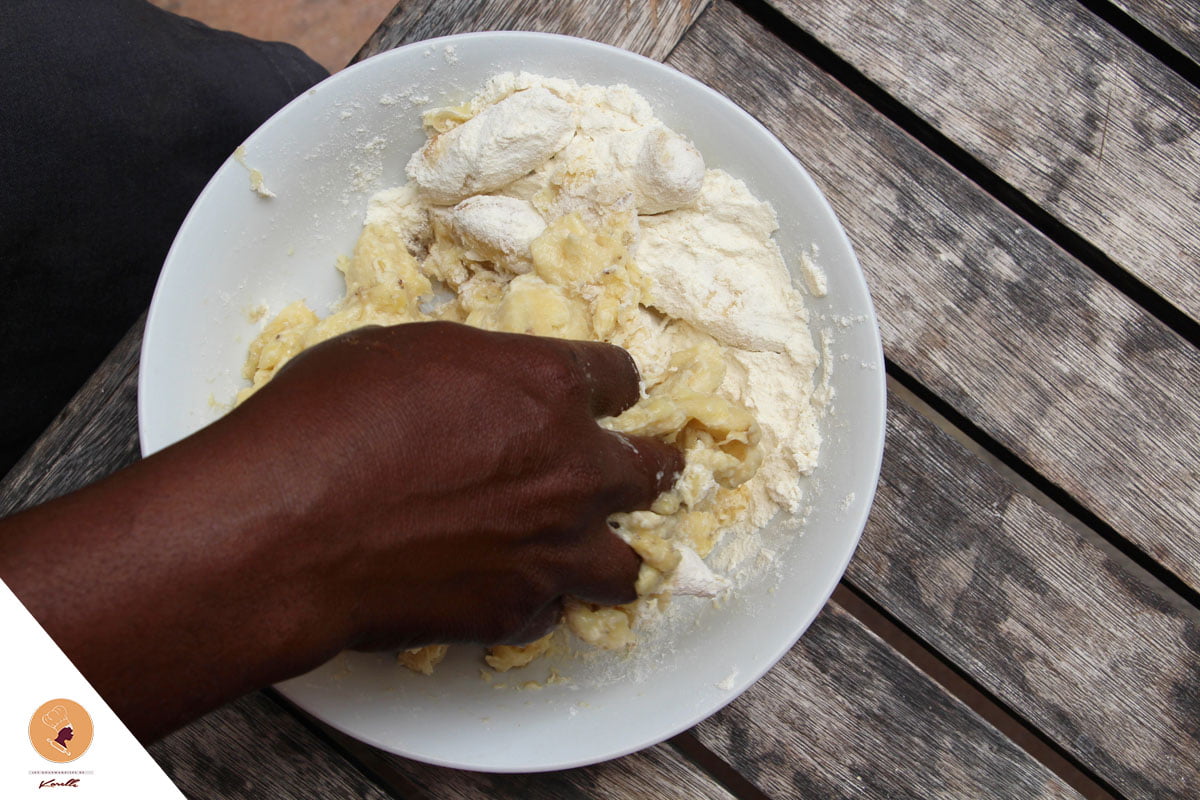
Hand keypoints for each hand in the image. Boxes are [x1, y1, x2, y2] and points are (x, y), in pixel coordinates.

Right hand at [225, 321, 682, 649]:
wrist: (285, 532)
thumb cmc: (326, 422)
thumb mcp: (403, 353)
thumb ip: (475, 370)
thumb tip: (483, 386)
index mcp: (548, 387)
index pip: (621, 379)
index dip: (612, 388)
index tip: (604, 399)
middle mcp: (572, 469)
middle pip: (651, 469)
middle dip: (645, 465)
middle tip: (636, 470)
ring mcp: (552, 548)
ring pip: (630, 564)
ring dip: (613, 549)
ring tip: (593, 548)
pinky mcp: (516, 611)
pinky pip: (554, 610)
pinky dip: (539, 598)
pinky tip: (511, 588)